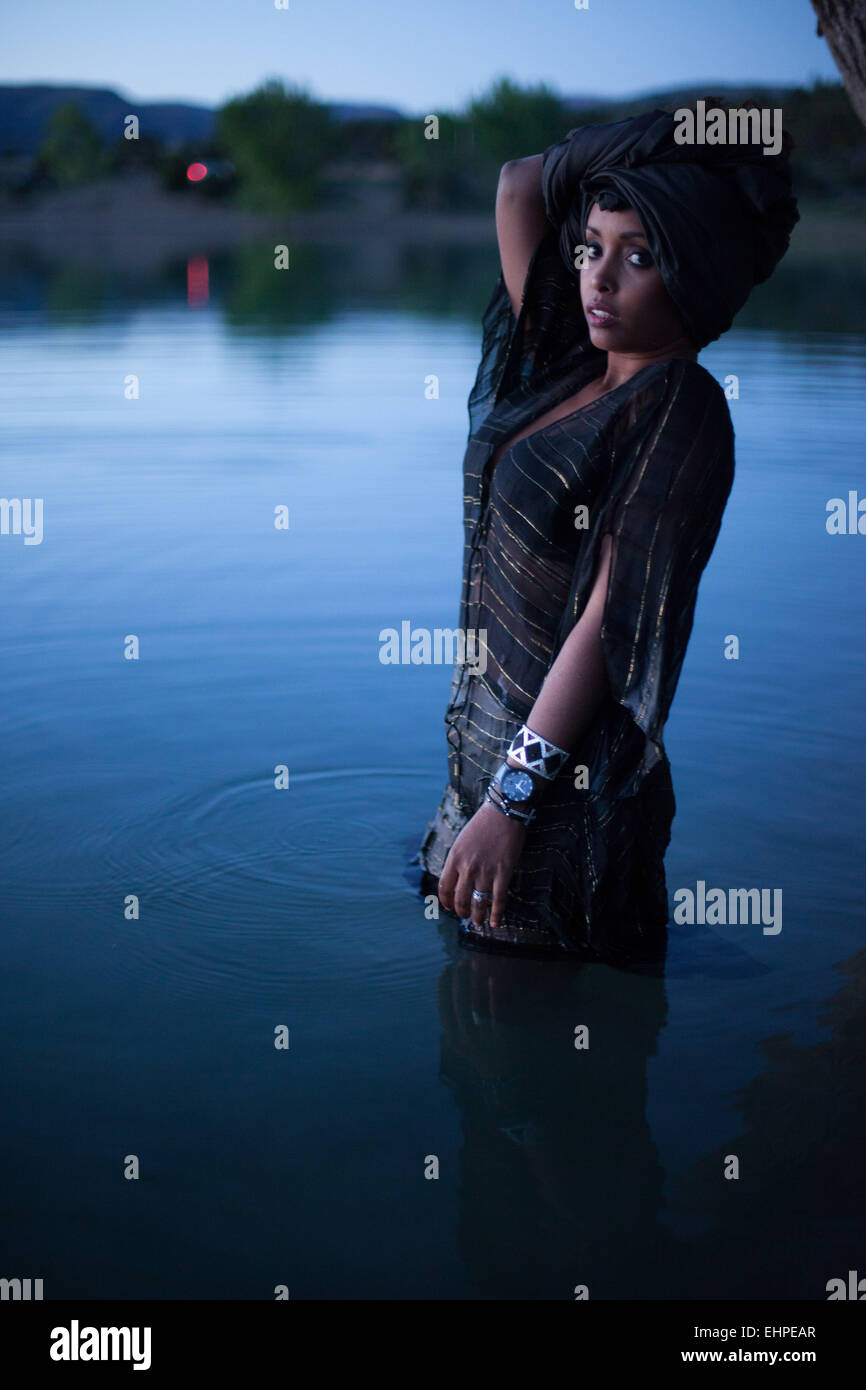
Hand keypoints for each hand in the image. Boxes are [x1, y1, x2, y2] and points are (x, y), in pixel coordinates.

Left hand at [437, 798, 526, 928]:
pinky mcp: (503, 872)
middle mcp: (467, 867)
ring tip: (478, 923)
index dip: (445, 900)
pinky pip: (498, 899)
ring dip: (477, 915)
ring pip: (478, 902)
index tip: (447, 907)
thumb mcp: (462, 841)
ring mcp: (486, 871)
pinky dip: (496, 913)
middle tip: (464, 916)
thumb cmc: (482, 824)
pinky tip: (494, 922)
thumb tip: (457, 879)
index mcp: (454, 857)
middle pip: (460, 898)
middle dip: (461, 911)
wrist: (504, 812)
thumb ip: (458, 860)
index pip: (444, 886)